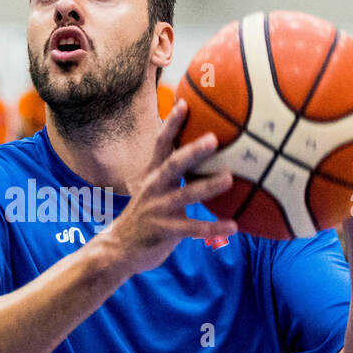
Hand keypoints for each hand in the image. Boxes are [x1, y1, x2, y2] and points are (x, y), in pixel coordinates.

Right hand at [96, 99, 236, 275]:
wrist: (118, 249)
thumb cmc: (146, 216)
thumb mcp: (154, 191)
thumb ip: (174, 175)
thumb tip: (199, 156)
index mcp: (153, 176)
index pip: (161, 144)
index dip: (171, 124)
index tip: (184, 102)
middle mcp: (153, 189)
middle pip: (172, 165)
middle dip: (192, 151)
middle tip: (214, 138)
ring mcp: (158, 210)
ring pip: (184, 195)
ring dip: (207, 186)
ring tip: (229, 178)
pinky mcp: (164, 231)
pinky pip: (192, 229)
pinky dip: (213, 228)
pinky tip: (234, 226)